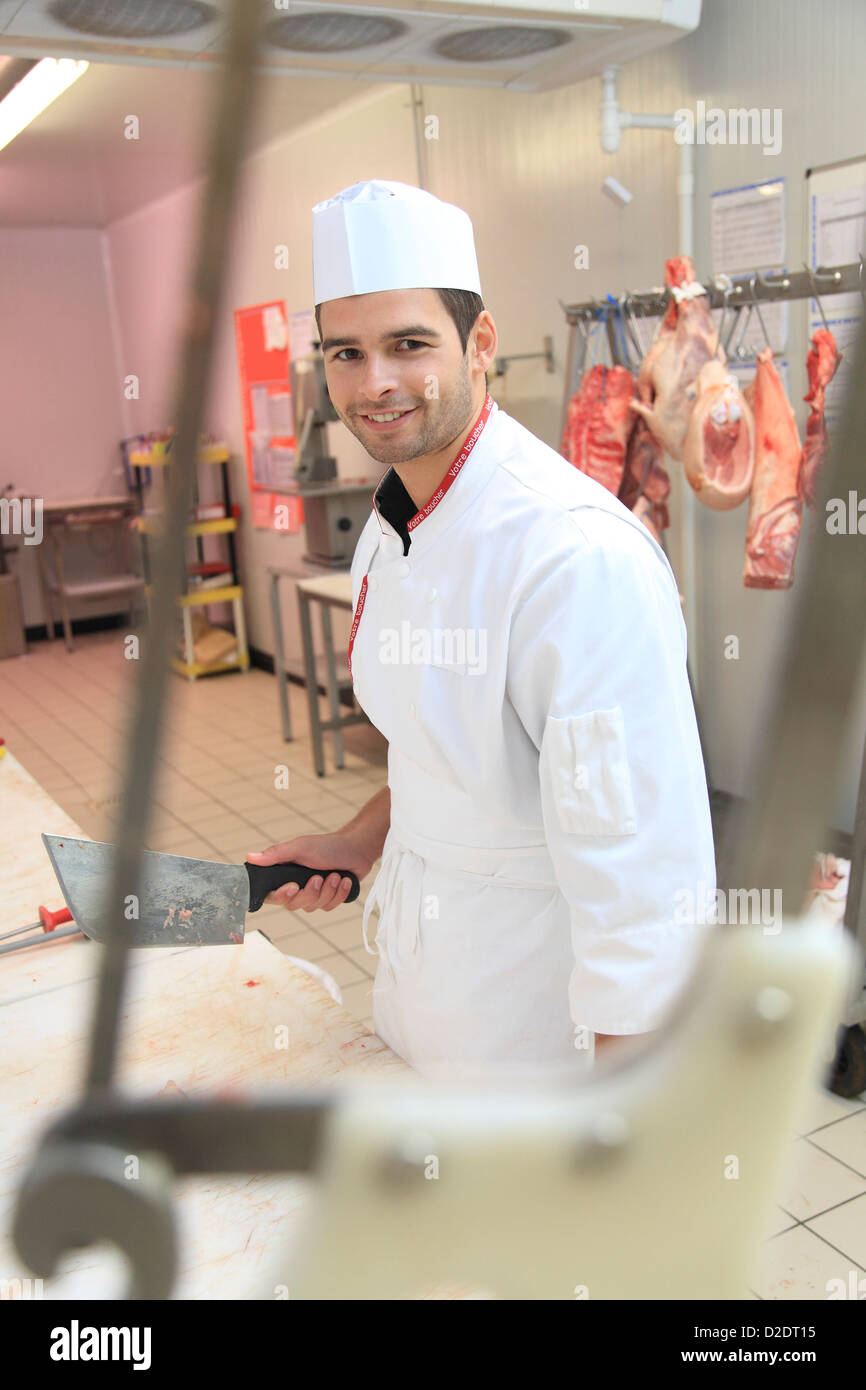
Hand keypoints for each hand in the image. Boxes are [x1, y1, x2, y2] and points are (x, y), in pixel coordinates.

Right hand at [246, 829, 374, 912]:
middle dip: (310, 892)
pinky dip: (339, 893)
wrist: (355, 849)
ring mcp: (312, 894)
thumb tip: (251, 857)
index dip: (280, 895)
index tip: (292, 886)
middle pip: (293, 905)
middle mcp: (296, 887)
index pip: (271, 895)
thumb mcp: (300, 847)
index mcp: (284, 874)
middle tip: (319, 876)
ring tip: (335, 874)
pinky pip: (329, 907)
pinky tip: (343, 880)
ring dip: (327, 890)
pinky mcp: (327, 899)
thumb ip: (276, 854)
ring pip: (313, 907)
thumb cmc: (327, 846)